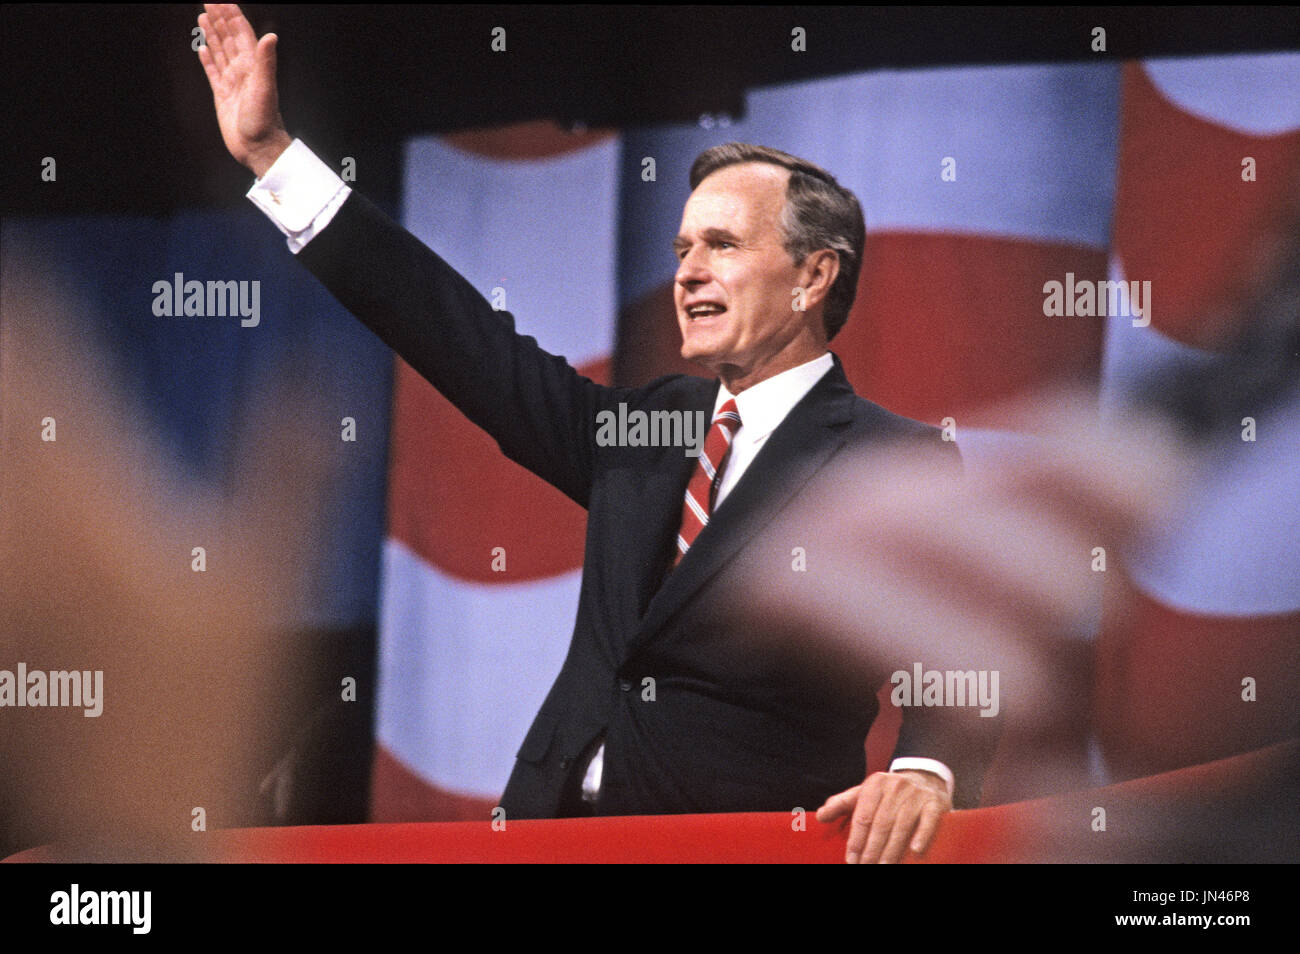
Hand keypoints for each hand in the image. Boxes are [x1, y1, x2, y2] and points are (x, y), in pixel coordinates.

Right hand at [197, 3, 291, 175]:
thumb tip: (270, 36)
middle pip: (229, 38)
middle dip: (220, 19)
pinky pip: (213, 71)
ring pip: (221, 51)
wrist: (258, 148)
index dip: (232, 16)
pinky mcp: (223, 95)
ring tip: (203, 17)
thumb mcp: (265, 88)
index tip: (222, 0)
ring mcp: (232, 82)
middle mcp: (242, 71)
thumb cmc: (264, 121)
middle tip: (210, 1)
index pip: (241, 34)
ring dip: (213, 34)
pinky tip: (203, 49)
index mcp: (252, 66)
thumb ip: (266, 61)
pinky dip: (208, 58)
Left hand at [817, 770, 951, 863]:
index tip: (851, 860)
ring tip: (883, 867)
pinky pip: (929, 820)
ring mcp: (916, 795)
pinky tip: (915, 851)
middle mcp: (895, 787)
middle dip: (872, 850)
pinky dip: (922, 835)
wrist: (924, 779)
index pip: (863, 817)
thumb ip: (842, 804)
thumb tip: (820, 816)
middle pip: (881, 824)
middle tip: (865, 867)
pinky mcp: (935, 803)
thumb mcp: (864, 792)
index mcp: (875, 784)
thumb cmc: (888, 792)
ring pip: (901, 826)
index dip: (856, 840)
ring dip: (892, 850)